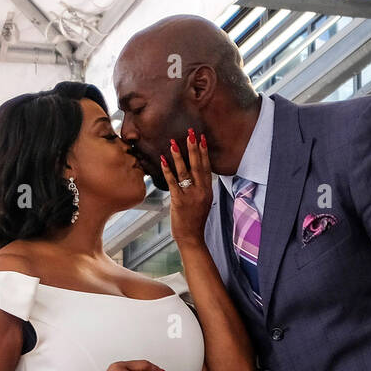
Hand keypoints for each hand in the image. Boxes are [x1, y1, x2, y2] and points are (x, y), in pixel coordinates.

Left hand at [159, 128, 212, 245]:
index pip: (207, 167)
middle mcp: (201, 191)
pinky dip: (167, 170)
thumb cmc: (195, 220)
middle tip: (191, 132)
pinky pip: (173, 182)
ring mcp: (190, 196)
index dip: (204, 152)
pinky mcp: (179, 201)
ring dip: (179, 155)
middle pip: (198, 165)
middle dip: (194, 148)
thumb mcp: (203, 202)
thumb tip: (196, 175)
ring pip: (185, 171)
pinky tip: (163, 160)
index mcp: (208, 190)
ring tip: (174, 142)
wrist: (192, 237)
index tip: (202, 138)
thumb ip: (200, 188)